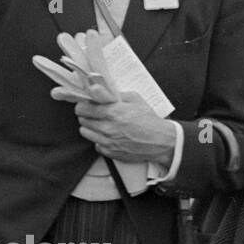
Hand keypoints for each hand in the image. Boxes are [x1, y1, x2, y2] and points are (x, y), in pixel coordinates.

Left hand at [52, 82, 175, 162]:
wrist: (161, 141)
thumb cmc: (149, 120)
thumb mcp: (136, 99)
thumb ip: (116, 95)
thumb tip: (101, 91)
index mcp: (113, 112)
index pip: (83, 108)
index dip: (83, 104)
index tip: (86, 104)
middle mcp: (107, 128)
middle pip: (82, 120)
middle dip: (86, 115)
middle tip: (94, 113)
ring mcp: (108, 142)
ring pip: (85, 133)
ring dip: (90, 127)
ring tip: (100, 124)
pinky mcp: (110, 153)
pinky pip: (96, 145)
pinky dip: (99, 140)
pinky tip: (108, 136)